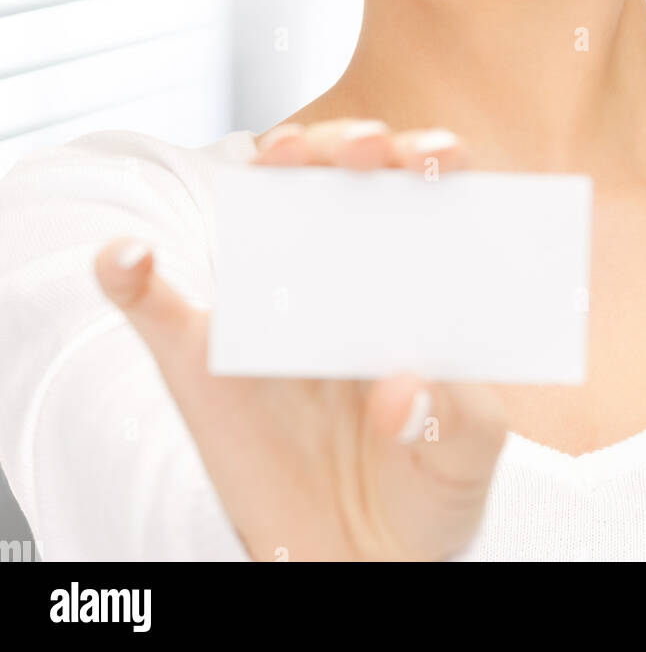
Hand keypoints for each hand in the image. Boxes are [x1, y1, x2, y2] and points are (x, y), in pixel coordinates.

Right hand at [94, 119, 505, 561]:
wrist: (350, 556)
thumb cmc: (420, 485)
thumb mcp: (464, 459)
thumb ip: (459, 423)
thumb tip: (406, 388)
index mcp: (409, 282)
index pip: (422, 196)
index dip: (432, 160)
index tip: (440, 158)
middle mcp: (337, 273)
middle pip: (340, 178)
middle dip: (356, 145)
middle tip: (370, 150)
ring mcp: (265, 307)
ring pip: (255, 212)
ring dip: (266, 169)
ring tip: (281, 158)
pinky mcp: (200, 358)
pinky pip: (150, 306)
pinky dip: (127, 274)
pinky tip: (125, 259)